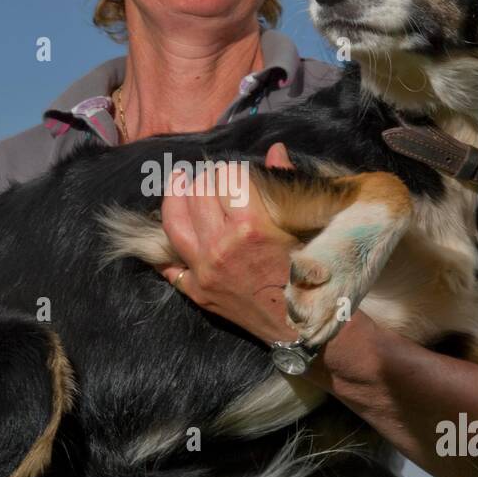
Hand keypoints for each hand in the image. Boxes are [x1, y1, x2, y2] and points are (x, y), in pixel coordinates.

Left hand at [157, 142, 300, 345]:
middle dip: (205, 179)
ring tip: (179, 183)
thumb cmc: (313, 274)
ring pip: (173, 221)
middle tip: (213, 179)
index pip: (227, 178)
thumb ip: (285, 184)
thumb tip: (275, 149)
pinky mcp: (196, 291)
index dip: (232, 170)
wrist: (305, 327)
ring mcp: (204, 271)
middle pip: (197, 193)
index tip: (237, 172)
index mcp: (251, 227)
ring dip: (175, 197)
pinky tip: (170, 227)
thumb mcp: (303, 226)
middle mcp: (221, 247)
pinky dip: (164, 245)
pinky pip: (167, 263)